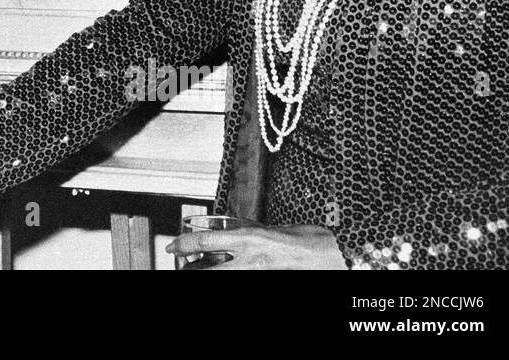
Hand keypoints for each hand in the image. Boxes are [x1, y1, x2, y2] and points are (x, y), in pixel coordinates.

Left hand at [166, 224, 345, 268]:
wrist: (335, 257)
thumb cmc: (310, 240)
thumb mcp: (274, 229)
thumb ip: (252, 232)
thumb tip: (235, 235)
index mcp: (249, 238)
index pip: (205, 241)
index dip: (184, 244)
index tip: (174, 246)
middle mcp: (249, 258)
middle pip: (207, 269)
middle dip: (190, 269)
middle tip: (181, 265)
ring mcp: (258, 273)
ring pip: (222, 277)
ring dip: (211, 272)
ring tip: (201, 269)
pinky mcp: (267, 280)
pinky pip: (243, 279)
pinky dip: (231, 275)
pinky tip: (229, 271)